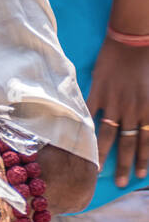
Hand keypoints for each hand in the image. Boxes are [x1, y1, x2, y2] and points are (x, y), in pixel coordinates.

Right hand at [86, 38, 148, 185]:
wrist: (133, 39)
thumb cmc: (147, 61)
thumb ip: (148, 109)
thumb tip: (145, 126)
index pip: (147, 140)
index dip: (143, 158)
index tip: (140, 175)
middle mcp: (132, 109)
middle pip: (129, 142)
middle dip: (125, 164)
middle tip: (121, 183)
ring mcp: (113, 102)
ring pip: (109, 134)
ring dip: (105, 154)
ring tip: (99, 171)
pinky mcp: (98, 92)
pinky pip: (91, 115)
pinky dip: (86, 130)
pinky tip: (81, 144)